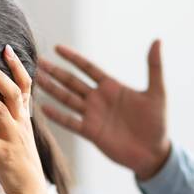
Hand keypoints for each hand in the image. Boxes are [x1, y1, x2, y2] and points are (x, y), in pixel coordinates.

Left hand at [0, 45, 44, 193]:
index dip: (17, 66)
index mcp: (23, 116)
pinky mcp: (4, 155)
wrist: (29, 188)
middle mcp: (21, 123)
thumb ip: (12, 112)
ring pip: (0, 112)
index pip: (24, 85)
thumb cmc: (19, 158)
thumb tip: (1, 92)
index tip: (6, 47)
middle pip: (12, 93)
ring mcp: (13, 138)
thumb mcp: (19, 131)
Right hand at [37, 39, 170, 179]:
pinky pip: (71, 122)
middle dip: (56, 72)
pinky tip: (43, 108)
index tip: (58, 48)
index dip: (73, 58)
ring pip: (68, 99)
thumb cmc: (157, 123)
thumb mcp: (157, 93)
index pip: (88, 68)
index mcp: (112, 87)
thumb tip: (157, 41)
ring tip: (36, 79)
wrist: (153, 153)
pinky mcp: (91, 132)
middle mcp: (99, 99)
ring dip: (52, 89)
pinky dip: (58, 116)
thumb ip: (154, 67)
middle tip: (38, 61)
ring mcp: (93, 115)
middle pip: (72, 82)